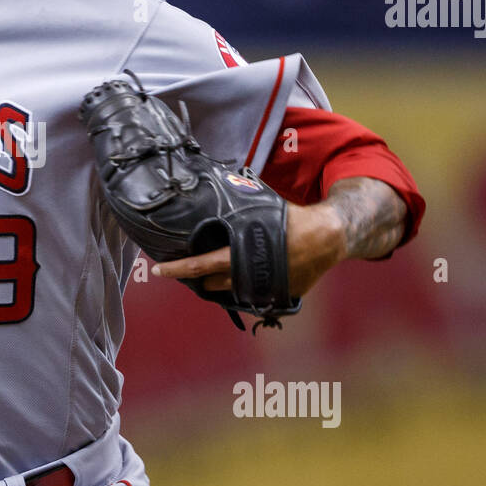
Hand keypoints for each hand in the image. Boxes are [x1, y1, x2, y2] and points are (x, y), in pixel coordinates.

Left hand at [151, 201, 344, 296]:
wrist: (327, 237)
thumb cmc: (290, 219)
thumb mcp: (258, 210)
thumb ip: (235, 210)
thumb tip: (214, 188)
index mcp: (239, 255)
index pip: (199, 266)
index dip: (176, 269)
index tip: (158, 270)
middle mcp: (247, 277)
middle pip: (211, 283)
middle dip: (201, 276)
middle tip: (196, 265)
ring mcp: (262, 290)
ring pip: (231, 291)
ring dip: (222, 282)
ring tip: (220, 269)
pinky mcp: (276, 297)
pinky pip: (253, 295)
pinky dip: (246, 286)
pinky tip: (248, 272)